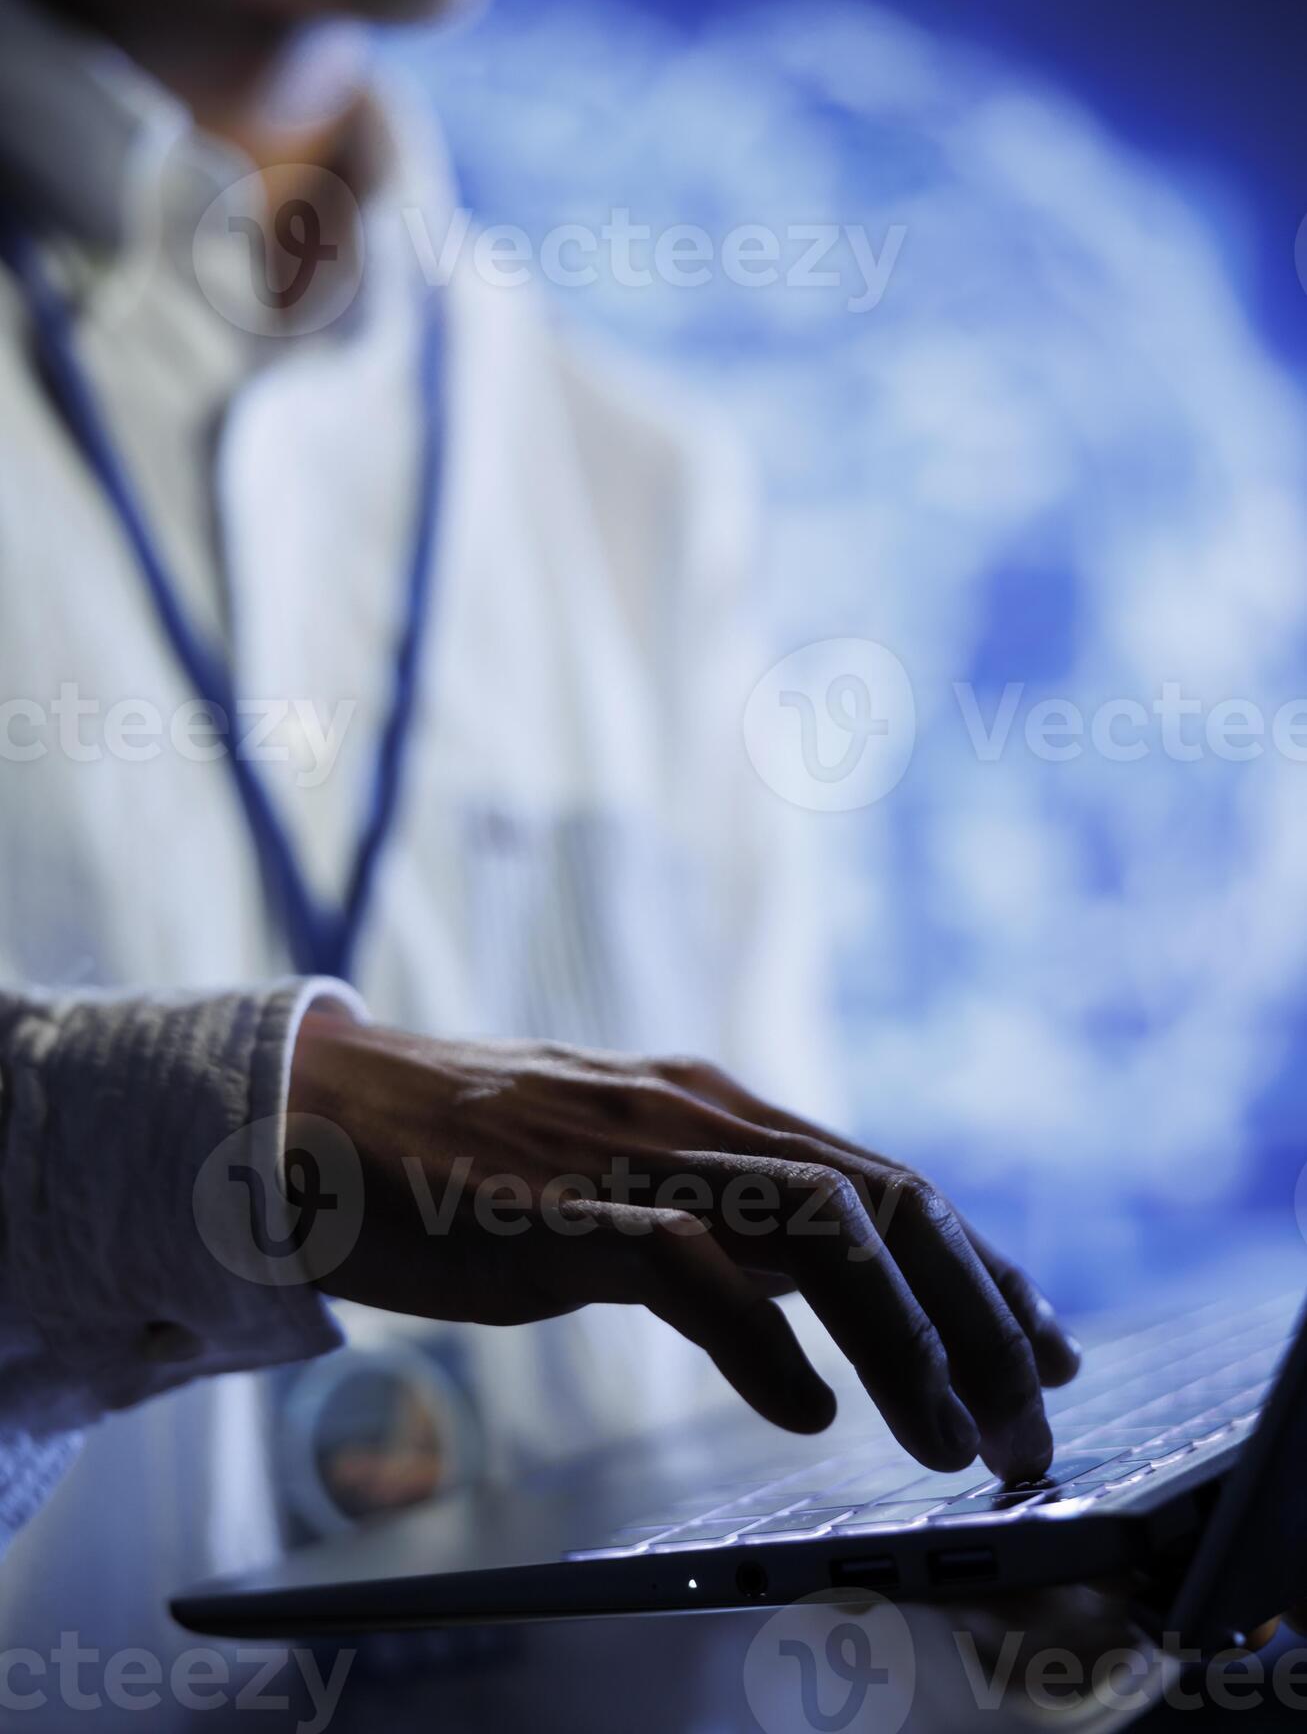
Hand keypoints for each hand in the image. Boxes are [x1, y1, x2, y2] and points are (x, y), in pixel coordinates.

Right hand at [289, 1015, 1080, 1477]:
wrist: (317, 1115)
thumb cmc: (468, 1157)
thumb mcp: (622, 1170)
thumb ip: (719, 1214)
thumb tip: (824, 1302)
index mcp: (716, 1108)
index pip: (890, 1182)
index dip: (985, 1269)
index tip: (1044, 1348)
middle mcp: (694, 1115)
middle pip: (887, 1203)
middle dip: (981, 1320)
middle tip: (1027, 1429)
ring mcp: (626, 1155)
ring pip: (816, 1228)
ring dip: (905, 1341)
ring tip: (946, 1443)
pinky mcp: (553, 1210)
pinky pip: (686, 1267)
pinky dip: (761, 1342)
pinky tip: (801, 1409)